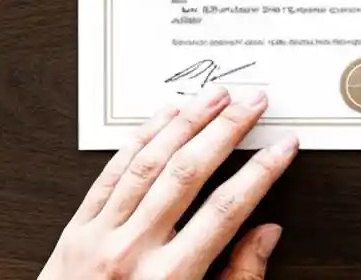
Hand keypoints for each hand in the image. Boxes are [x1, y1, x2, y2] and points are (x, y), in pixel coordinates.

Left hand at [39, 86, 297, 279]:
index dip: (261, 172)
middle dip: (226, 130)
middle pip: (188, 173)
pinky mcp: (77, 230)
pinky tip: (163, 120)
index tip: (283, 147)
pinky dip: (139, 140)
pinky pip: (111, 173)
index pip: (226, 210)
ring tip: (214, 98)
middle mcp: (133, 253)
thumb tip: (267, 234)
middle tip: (253, 103)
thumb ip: (238, 279)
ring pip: (148, 163)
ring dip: (186, 123)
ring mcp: (101, 237)